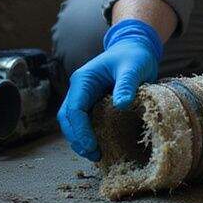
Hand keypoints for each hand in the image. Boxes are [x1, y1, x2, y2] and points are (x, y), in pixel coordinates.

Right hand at [57, 19, 161, 160]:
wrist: (135, 48)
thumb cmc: (134, 56)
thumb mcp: (133, 68)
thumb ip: (126, 85)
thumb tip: (121, 105)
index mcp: (83, 79)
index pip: (75, 109)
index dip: (81, 131)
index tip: (93, 147)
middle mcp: (79, 88)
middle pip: (67, 119)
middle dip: (77, 139)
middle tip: (94, 155)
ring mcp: (83, 96)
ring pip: (72, 122)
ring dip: (80, 139)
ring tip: (96, 155)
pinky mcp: (91, 102)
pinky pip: (83, 121)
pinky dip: (88, 134)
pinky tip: (99, 145)